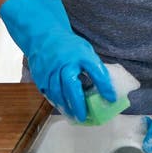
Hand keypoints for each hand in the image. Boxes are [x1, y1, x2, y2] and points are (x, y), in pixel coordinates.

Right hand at [0, 0, 114, 120]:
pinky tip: (62, 107)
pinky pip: (47, 92)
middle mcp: (64, 62)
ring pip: (57, 92)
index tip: (111, 98)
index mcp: (81, 53)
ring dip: (66, 106)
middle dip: (78, 103)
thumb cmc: (69, 46)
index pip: (95, 70)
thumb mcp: (85, 51)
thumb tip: (105, 87)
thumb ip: (93, 67)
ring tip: (74, 116)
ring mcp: (50, 69)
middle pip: (71, 85)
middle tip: (84, 116)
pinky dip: (55, 101)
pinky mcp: (40, 75)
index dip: (104, 85)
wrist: (44, 36)